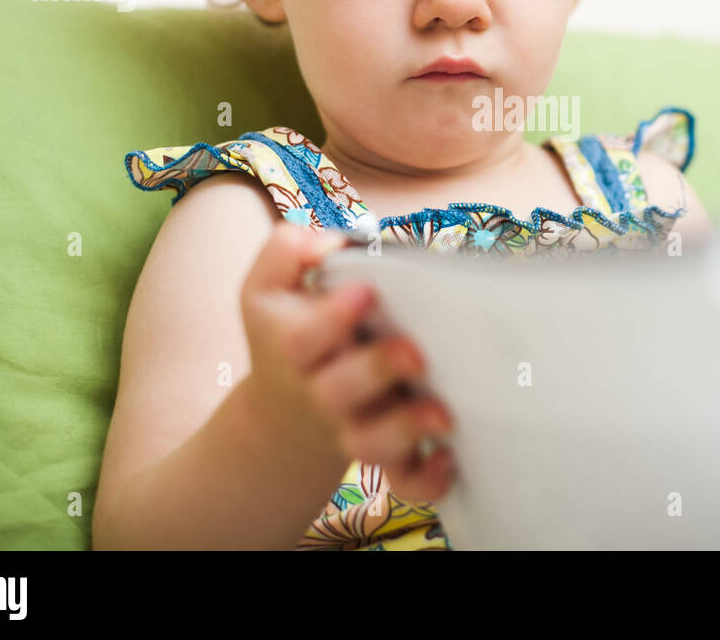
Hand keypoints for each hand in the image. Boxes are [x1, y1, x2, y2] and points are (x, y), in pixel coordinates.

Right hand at [239, 222, 455, 503]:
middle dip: (378, 371)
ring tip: (442, 414)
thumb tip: (328, 241)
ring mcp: (354, 426)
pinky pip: (405, 479)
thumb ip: (288, 249)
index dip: (332, 318)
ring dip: (406, 431)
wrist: (286, 411)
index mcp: (294, 348)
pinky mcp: (385, 455)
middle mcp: (322, 392)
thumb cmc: (290, 330)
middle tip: (415, 352)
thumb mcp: (269, 286)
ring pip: (370, 443)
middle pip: (339, 393)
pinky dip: (427, 479)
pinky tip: (450, 457)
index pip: (302, 339)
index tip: (365, 292)